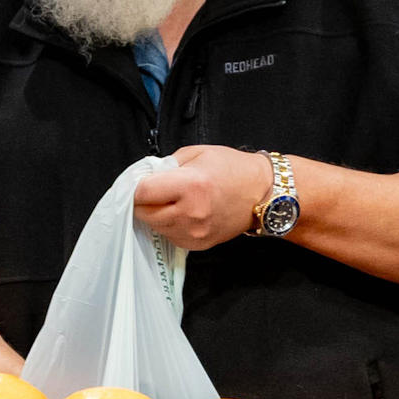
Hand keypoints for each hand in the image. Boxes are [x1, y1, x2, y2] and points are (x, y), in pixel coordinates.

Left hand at [135, 145, 275, 250]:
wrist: (262, 193)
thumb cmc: (232, 169)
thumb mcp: (197, 153)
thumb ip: (167, 165)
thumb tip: (147, 177)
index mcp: (190, 185)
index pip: (142, 193)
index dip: (137, 186)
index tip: (141, 182)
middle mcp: (191, 212)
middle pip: (144, 213)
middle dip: (144, 201)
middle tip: (154, 191)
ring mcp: (195, 232)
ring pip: (155, 227)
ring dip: (155, 214)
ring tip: (171, 201)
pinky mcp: (198, 244)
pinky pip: (170, 237)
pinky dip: (169, 226)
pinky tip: (182, 213)